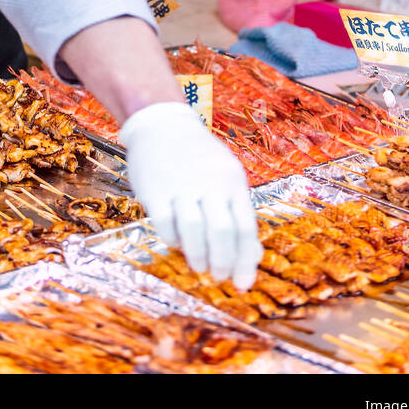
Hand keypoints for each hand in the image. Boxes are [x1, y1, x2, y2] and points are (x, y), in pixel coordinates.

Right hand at [120, 102, 261, 289]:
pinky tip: (177, 243)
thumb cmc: (199, 158)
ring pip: (194, 229)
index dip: (246, 260)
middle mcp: (210, 184)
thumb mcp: (226, 178)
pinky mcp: (155, 189)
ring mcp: (182, 186)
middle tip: (219, 277)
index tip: (243, 284)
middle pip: (222, 231)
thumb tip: (253, 257)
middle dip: (223, 262)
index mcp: (232, 182)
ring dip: (198, 255)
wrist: (162, 124)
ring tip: (200, 266)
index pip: (246, 227)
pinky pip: (165, 223)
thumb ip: (239, 214)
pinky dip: (172, 239)